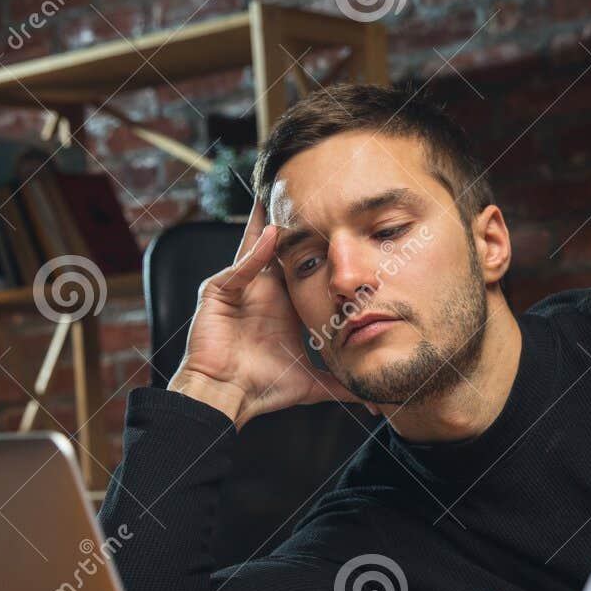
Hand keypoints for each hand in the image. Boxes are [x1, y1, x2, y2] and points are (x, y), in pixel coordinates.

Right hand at [168, 198, 362, 428]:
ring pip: (257, 246)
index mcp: (283, 304)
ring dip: (272, 222)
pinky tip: (271, 234)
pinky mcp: (219, 290)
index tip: (338, 225)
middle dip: (294, 221)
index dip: (318, 247)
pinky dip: (256, 251)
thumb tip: (372, 400)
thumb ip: (340, 385)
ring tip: (288, 192)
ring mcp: (239, 286)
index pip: (303, 267)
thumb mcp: (311, 383)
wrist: (228, 397)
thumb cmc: (262, 388)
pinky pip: (241, 265)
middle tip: (313, 189)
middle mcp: (262, 289)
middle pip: (280, 247)